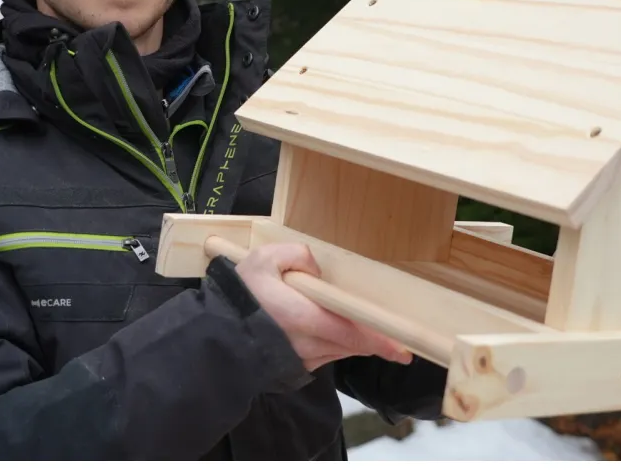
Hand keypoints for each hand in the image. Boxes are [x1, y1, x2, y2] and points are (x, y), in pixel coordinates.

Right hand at [235, 242, 413, 371]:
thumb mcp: (265, 259)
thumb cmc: (241, 295)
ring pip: (342, 350)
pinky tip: (332, 328)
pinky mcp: (300, 367)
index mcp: (303, 318)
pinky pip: (328, 354)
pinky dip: (337, 343)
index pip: (351, 333)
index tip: (402, 350)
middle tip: (394, 335)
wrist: (218, 333)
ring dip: (354, 339)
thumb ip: (297, 255)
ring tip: (362, 325)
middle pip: (353, 343)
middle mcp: (308, 344)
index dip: (379, 341)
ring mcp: (304, 359)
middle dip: (373, 338)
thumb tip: (317, 269)